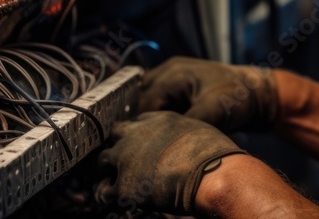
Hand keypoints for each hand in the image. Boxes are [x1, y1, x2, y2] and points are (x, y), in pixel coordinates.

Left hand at [95, 110, 246, 215]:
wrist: (213, 175)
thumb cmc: (216, 155)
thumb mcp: (198, 130)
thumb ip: (180, 133)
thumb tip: (179, 144)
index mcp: (157, 120)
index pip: (135, 122)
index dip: (135, 134)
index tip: (138, 144)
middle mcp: (137, 134)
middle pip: (115, 135)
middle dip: (118, 147)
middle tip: (124, 161)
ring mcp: (126, 158)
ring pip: (102, 161)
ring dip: (108, 170)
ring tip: (114, 181)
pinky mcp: (124, 185)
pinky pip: (103, 191)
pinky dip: (106, 195)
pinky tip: (115, 200)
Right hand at [138, 56, 278, 131]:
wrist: (258, 92)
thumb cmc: (238, 98)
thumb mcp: (213, 113)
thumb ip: (185, 125)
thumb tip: (162, 142)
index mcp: (173, 74)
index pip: (144, 103)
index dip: (144, 126)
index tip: (147, 146)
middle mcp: (169, 70)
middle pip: (142, 99)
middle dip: (146, 121)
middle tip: (150, 144)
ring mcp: (174, 75)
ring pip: (149, 99)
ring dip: (152, 116)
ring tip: (156, 137)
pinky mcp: (180, 84)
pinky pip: (161, 99)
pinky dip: (161, 112)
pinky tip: (167, 128)